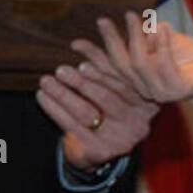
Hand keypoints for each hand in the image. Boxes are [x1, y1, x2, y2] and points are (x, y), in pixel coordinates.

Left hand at [36, 62, 157, 170]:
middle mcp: (140, 120)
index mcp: (149, 99)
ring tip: (47, 81)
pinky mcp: (102, 150)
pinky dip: (55, 110)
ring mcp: (122, 138)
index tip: (80, 54)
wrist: (103, 144)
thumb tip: (80, 42)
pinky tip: (43, 97)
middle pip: (107, 98)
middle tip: (61, 70)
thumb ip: (105, 62)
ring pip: (87, 112)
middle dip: (81, 82)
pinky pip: (73, 127)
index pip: (124, 79)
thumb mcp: (114, 82)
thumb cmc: (110, 103)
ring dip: (64, 95)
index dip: (101, 65)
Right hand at [74, 11, 192, 107]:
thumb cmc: (187, 56)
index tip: (75, 42)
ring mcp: (159, 93)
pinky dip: (162, 42)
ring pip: (138, 63)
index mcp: (138, 80)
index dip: (93, 55)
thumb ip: (142, 36)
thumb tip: (122, 20)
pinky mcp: (176, 90)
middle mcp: (144, 90)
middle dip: (110, 41)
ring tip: (136, 16)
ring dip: (136, 37)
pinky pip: (162, 62)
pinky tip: (164, 26)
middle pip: (119, 65)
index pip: (110, 69)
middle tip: (103, 19)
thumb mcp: (159, 41)